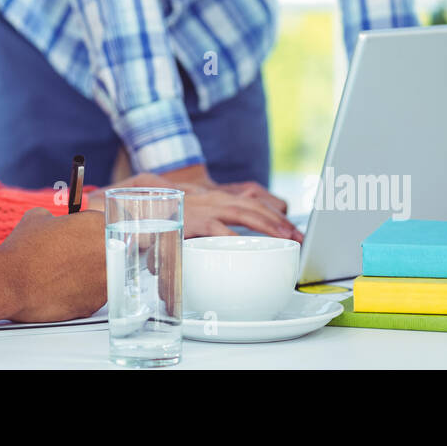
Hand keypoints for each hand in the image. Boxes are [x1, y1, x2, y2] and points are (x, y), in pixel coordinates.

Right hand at [0, 208, 106, 321]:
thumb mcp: (39, 216)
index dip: (93, 230)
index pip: (107, 224)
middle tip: (76, 255)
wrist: (10, 281)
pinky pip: (94, 296)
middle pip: (112, 250)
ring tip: (66, 273)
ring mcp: (104, 281)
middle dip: (95, 252)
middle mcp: (107, 252)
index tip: (85, 236)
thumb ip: (57, 217)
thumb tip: (57, 222)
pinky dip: (83, 293)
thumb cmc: (23, 249)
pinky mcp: (94, 304)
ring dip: (91, 273)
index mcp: (97, 225)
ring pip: (105, 275)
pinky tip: (64, 288)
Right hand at [183, 188, 302, 241]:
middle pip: (256, 208)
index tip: (296, 231)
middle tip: (299, 238)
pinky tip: (247, 247)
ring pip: (244, 214)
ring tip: (284, 238)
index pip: (257, 204)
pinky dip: (233, 238)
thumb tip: (240, 241)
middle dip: (280, 222)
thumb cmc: (176, 212)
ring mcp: (207, 209)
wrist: (147, 201)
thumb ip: (220, 222)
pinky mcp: (195, 221)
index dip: (278, 216)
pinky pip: (218, 229)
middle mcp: (218, 200)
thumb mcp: (201, 213)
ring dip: (266, 225)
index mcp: (222, 198)